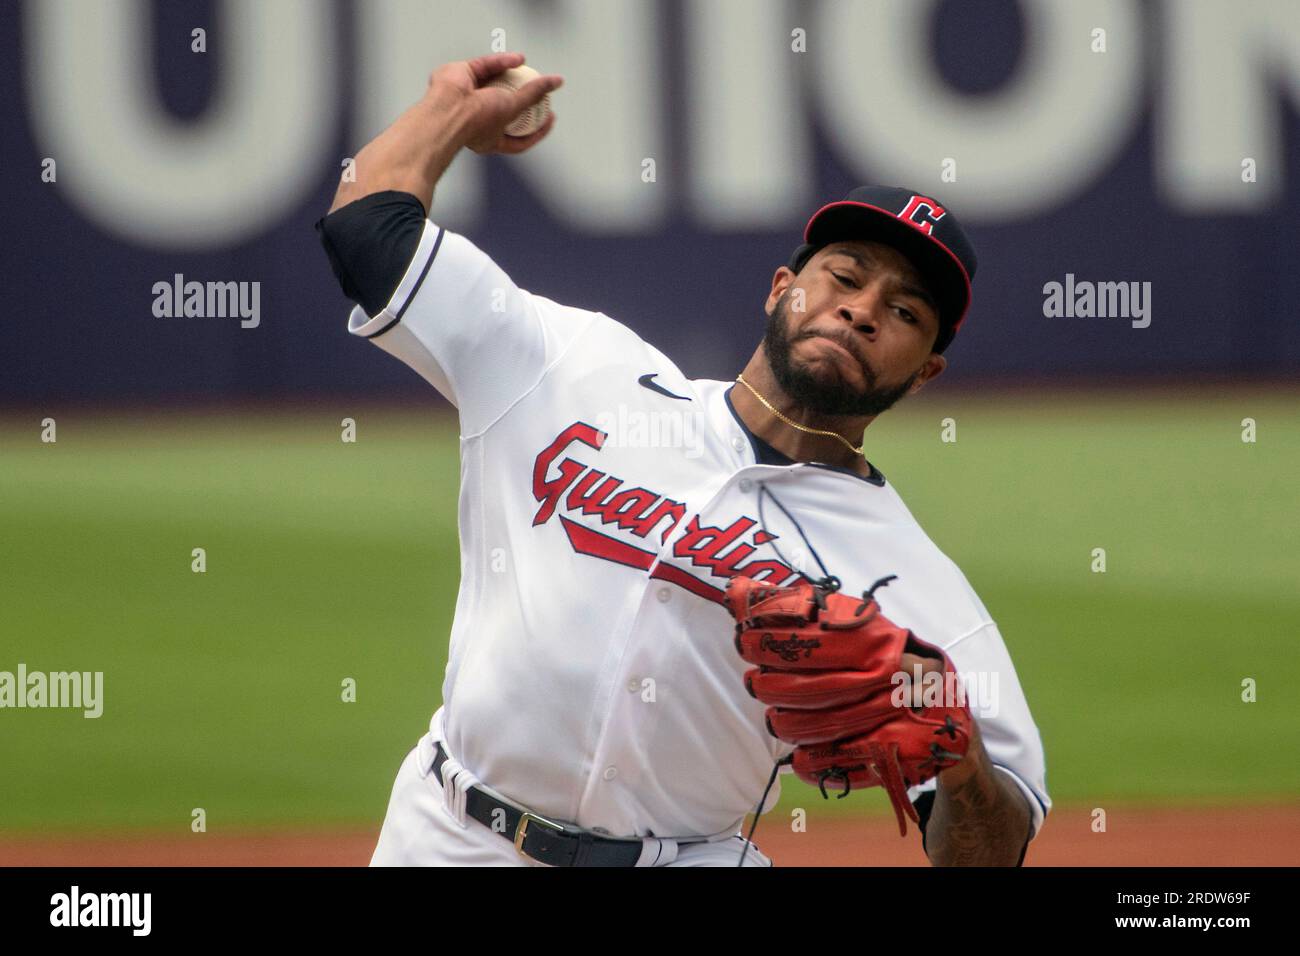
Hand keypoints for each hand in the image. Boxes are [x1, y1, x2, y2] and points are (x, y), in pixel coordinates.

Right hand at [425, 52, 562, 155]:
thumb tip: (557, 81)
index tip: (551, 118)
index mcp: (488, 139)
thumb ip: (534, 94)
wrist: (447, 108)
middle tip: (543, 93)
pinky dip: (502, 62)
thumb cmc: (478, 119)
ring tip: (533, 72)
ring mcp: (467, 97)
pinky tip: (519, 58)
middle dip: (524, 100)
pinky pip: (485, 66)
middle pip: (505, 108)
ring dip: (513, 78)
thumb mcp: (513, 108)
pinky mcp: (460, 76)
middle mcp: (476, 119)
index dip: (536, 130)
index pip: (518, 139)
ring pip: (494, 84)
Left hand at [723, 574, 973, 835]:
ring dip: (779, 721)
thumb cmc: (882, 652)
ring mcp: (882, 719)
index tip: (745, 639)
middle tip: (756, 679)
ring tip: (775, 711)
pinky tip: (802, 750)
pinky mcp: (882, 757)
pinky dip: (806, 761)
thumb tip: (733, 590)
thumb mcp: (845, 619)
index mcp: (870, 637)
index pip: (798, 639)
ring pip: (804, 729)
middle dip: (762, 683)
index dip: (759, 639)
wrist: (942, 703)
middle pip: (795, 688)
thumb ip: (789, 606)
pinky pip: (825, 764)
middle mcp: (879, 678)